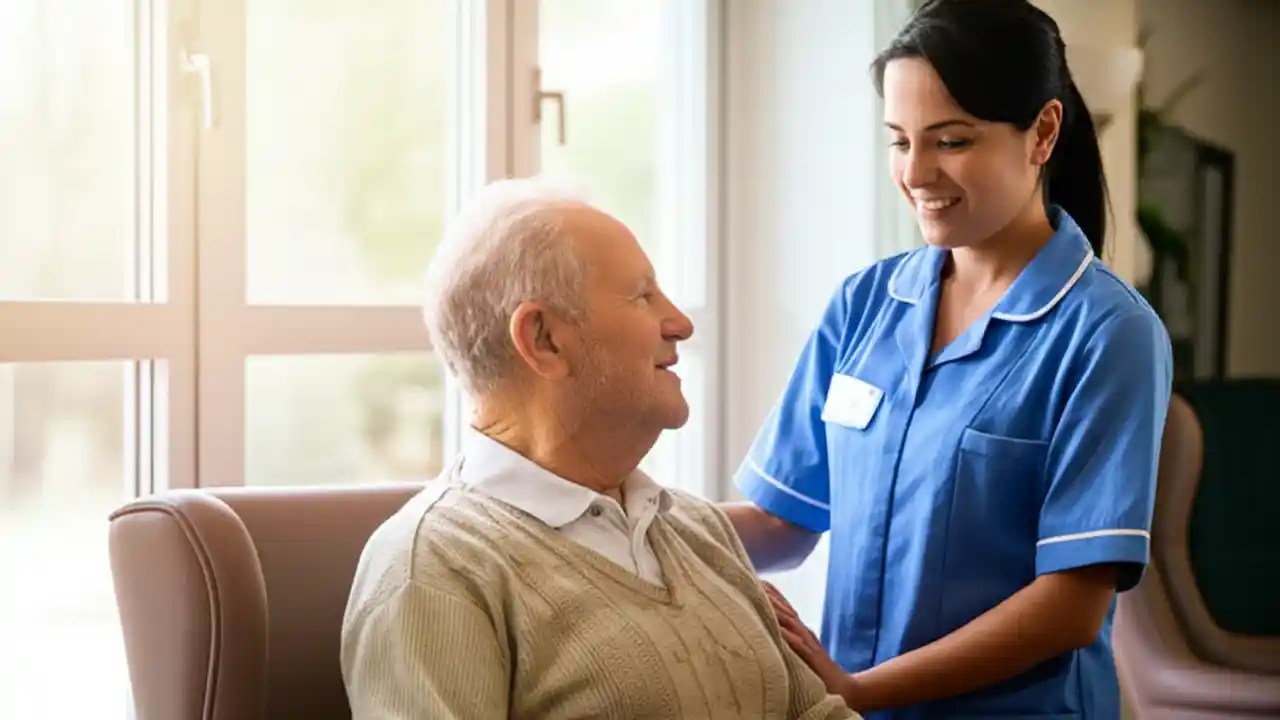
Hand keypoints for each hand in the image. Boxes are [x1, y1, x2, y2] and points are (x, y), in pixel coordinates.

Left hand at [763, 581, 856, 704]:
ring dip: (775, 607)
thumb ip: (789, 642)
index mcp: (801, 632)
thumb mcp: (801, 654)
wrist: (844, 689)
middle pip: (785, 610)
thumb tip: (770, 635)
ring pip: (789, 621)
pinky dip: (786, 634)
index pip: (785, 609)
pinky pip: (797, 644)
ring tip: (760, 594)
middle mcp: (804, 633)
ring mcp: (808, 644)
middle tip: (753, 579)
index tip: (756, 580)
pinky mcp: (811, 657)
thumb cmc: (819, 674)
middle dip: (770, 595)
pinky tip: (775, 627)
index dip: (772, 594)